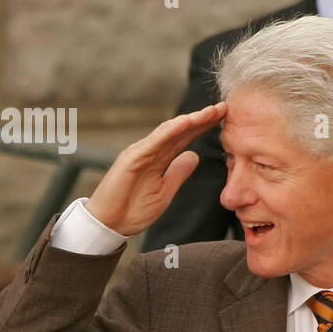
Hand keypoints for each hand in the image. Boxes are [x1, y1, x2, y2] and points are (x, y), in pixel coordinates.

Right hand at [86, 102, 227, 235]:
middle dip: (202, 119)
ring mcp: (140, 153)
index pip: (184, 139)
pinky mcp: (131, 158)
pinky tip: (186, 122)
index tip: (224, 118)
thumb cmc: (132, 210)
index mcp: (158, 159)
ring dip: (190, 120)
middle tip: (224, 107)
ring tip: (210, 112)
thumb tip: (195, 156)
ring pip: (168, 132)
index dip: (203, 127)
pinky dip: (170, 131)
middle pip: (180, 131)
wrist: (108, 224)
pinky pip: (153, 142)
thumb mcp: (164, 192)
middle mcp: (150, 151)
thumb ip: (178, 173)